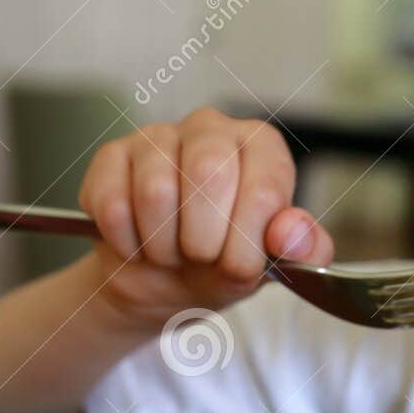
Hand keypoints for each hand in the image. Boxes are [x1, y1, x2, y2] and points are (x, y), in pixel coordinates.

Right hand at [77, 109, 333, 324]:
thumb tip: (291, 234)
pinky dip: (126, 243)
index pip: (263, 189)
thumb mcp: (274, 266)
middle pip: (208, 175)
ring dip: (163, 245)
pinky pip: (113, 204)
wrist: (164, 284)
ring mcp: (156, 136)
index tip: (239, 267)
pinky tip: (138, 243)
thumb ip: (303, 251)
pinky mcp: (110, 157)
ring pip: (155, 191)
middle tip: (201, 257)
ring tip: (171, 251)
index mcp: (261, 146)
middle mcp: (211, 128)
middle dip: (203, 240)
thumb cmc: (224, 262)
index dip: (247, 243)